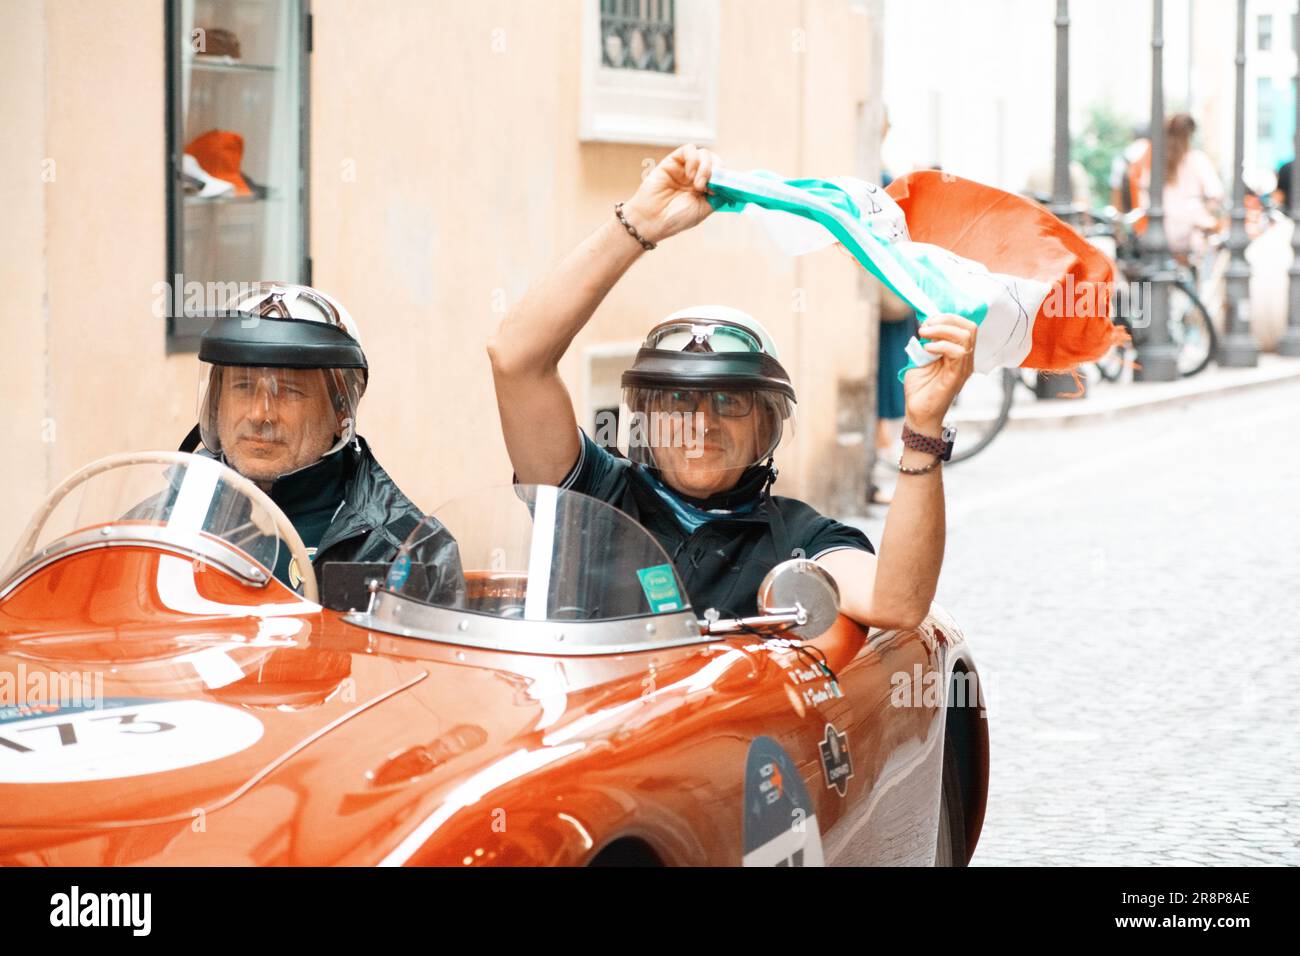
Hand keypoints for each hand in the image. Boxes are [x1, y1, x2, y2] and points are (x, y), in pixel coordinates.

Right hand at [622, 144, 720, 244]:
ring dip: (706, 167)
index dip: (727, 176)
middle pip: (715, 161)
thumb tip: (731, 186)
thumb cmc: (676, 218)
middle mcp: (696, 176)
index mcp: (705, 188)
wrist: (652, 220)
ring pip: (704, 154)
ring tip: (698, 185)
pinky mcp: (672, 162)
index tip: (728, 186)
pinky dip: (694, 159)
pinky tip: (690, 175)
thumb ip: (718, 196)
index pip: (721, 173)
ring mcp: (684, 168)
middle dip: (718, 170)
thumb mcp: (703, 210)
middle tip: (711, 186)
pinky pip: (689, 150)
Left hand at [902, 313, 976, 432]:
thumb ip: (927, 342)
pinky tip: (926, 349)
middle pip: (970, 328)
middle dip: (946, 320)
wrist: (918, 412)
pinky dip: (941, 345)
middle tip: (925, 326)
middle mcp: (966, 359)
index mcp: (960, 353)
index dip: (948, 318)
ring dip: (942, 330)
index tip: (927, 321)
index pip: (966, 326)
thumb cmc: (920, 388)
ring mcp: (964, 368)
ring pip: (966, 337)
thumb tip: (925, 325)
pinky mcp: (957, 376)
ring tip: (923, 334)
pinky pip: (958, 352)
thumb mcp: (921, 358)